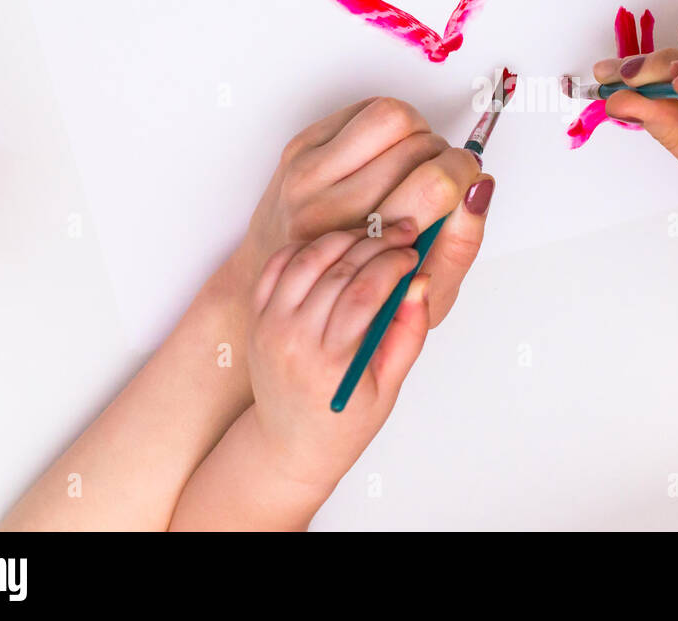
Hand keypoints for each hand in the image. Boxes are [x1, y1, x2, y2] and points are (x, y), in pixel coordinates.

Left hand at [235, 97, 490, 324]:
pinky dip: (386, 124)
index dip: (464, 173)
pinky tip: (385, 153)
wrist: (286, 276)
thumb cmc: (357, 284)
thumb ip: (461, 243)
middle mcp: (329, 210)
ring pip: (391, 116)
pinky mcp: (299, 148)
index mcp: (364, 251)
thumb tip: (480, 188)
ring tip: (412, 163)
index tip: (468, 179)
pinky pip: (364, 108)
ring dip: (416, 132)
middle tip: (438, 180)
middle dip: (442, 155)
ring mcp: (308, 175)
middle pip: (418, 145)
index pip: (434, 185)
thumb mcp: (425, 292)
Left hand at [245, 223, 434, 494]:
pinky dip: (307, 248)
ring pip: (307, 259)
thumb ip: (408, 333)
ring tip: (372, 236)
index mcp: (329, 363)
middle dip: (377, 244)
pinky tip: (334, 247)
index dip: (393, 264)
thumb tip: (420, 282)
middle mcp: (292, 341)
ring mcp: (269, 326)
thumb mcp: (389, 387)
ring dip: (344, 238)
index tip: (414, 254)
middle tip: (403, 234)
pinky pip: (278, 265)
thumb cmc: (342, 422)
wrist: (289, 443)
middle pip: (338, 270)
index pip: (364, 293)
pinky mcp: (258, 318)